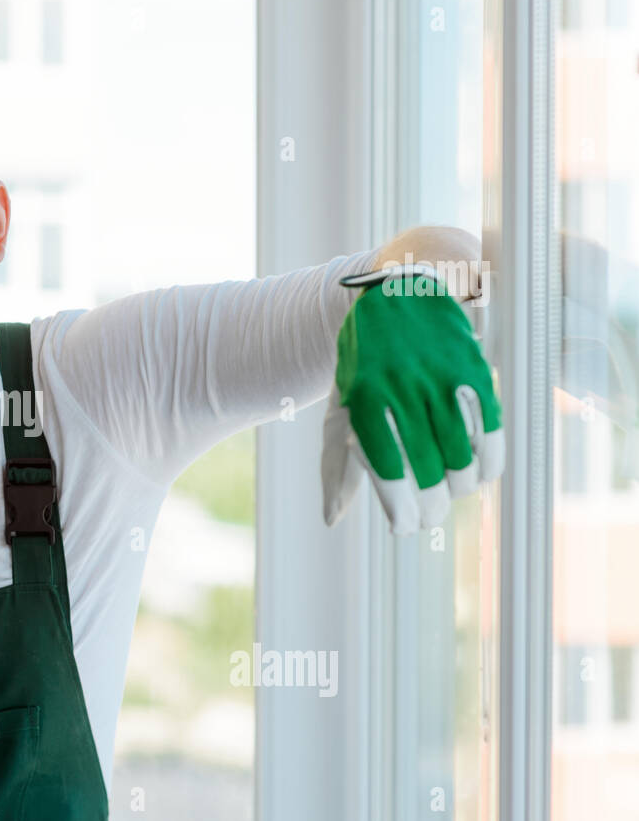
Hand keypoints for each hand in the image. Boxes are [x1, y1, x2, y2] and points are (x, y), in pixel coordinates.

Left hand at [321, 267, 503, 533]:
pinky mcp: (472, 371)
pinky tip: (479, 474)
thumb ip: (337, 462)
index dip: (400, 507)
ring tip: (451, 494)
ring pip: (462, 457)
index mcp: (363, 400)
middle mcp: (402, 389)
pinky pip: (489, 430)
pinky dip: (488, 462)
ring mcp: (440, 379)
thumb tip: (331, 517)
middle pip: (427, 470)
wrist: (398, 292)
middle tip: (430, 518)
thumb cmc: (364, 363)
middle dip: (432, 506)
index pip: (387, 469)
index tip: (406, 528)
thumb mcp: (341, 405)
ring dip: (460, 488)